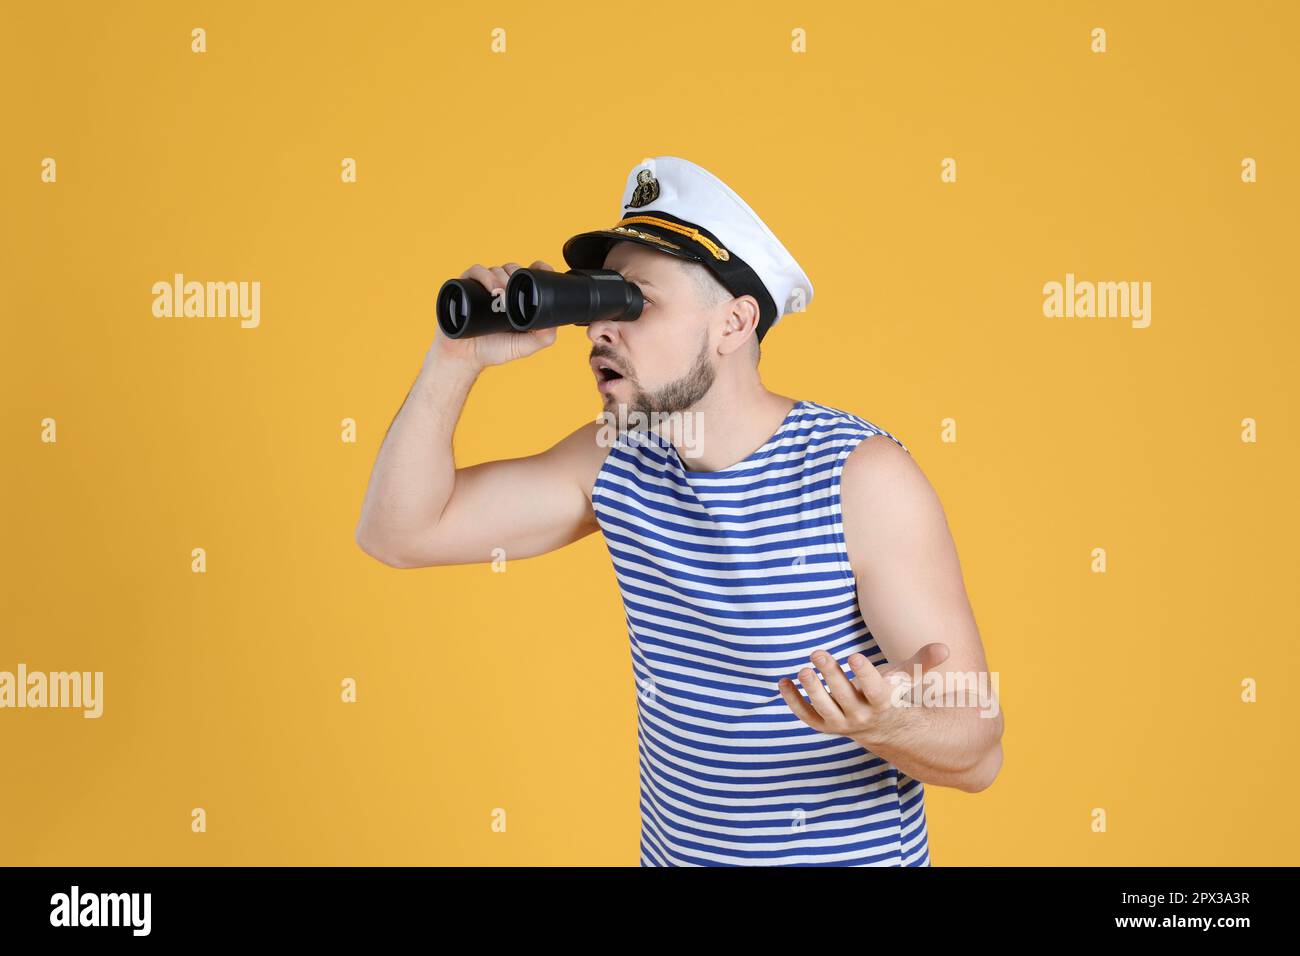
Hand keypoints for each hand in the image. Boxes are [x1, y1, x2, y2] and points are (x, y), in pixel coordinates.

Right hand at [429, 261, 559, 370]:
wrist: (463, 357)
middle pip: (513, 268)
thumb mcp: (523, 347)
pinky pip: (476, 270)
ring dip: (502, 277)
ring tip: (501, 295)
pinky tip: (492, 289)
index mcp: (515, 298)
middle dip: (516, 275)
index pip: (528, 275)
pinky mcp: (466, 285)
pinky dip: (485, 275)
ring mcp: (483, 287)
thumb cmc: (492, 351)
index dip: (537, 269)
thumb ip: (543, 338)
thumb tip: (556, 323)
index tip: (541, 269)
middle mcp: (500, 289)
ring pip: (496, 268)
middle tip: (514, 293)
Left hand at [777, 643, 949, 747]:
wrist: (881, 728)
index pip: (875, 690)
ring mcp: (840, 723)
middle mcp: (861, 717)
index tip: (854, 655)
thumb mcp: (908, 678)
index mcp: (883, 703)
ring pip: (823, 710)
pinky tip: (782, 682)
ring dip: (811, 690)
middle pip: (844, 697)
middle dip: (830, 675)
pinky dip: (792, 701)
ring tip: (802, 670)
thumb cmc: (893, 694)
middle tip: (817, 652)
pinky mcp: (823, 724)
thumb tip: (945, 647)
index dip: (865, 674)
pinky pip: (806, 716)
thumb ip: (923, 662)